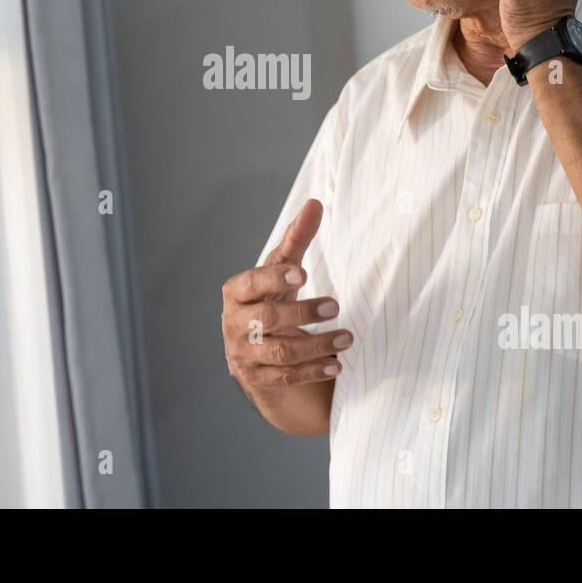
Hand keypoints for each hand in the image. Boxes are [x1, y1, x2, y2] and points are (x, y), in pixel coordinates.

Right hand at [222, 199, 351, 400]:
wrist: (254, 349)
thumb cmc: (269, 299)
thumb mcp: (281, 271)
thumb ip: (296, 239)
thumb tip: (315, 203)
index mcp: (235, 293)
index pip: (250, 283)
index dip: (274, 278)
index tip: (302, 273)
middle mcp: (233, 324)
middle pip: (266, 319)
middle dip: (302, 313)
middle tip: (335, 306)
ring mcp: (243, 355)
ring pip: (280, 352)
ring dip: (316, 345)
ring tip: (348, 337)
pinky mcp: (257, 379)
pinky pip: (286, 377)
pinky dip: (313, 371)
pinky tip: (338, 366)